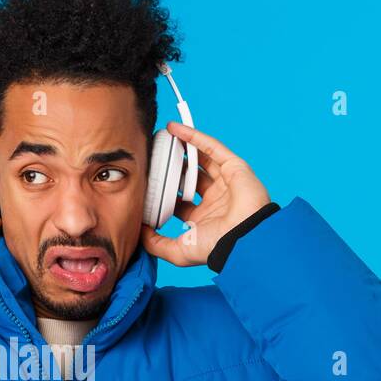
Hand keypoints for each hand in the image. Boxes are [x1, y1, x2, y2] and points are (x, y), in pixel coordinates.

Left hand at [139, 121, 271, 266]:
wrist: (242, 238)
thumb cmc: (215, 248)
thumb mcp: (178, 251)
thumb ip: (156, 243)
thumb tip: (139, 231)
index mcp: (203, 218)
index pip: (179, 200)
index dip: (164, 191)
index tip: (147, 183)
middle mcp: (215, 199)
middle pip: (189, 177)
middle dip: (172, 167)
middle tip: (152, 157)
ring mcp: (225, 182)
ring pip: (200, 159)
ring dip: (182, 147)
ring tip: (162, 137)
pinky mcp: (234, 167)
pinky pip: (212, 147)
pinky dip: (195, 137)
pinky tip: (176, 129)